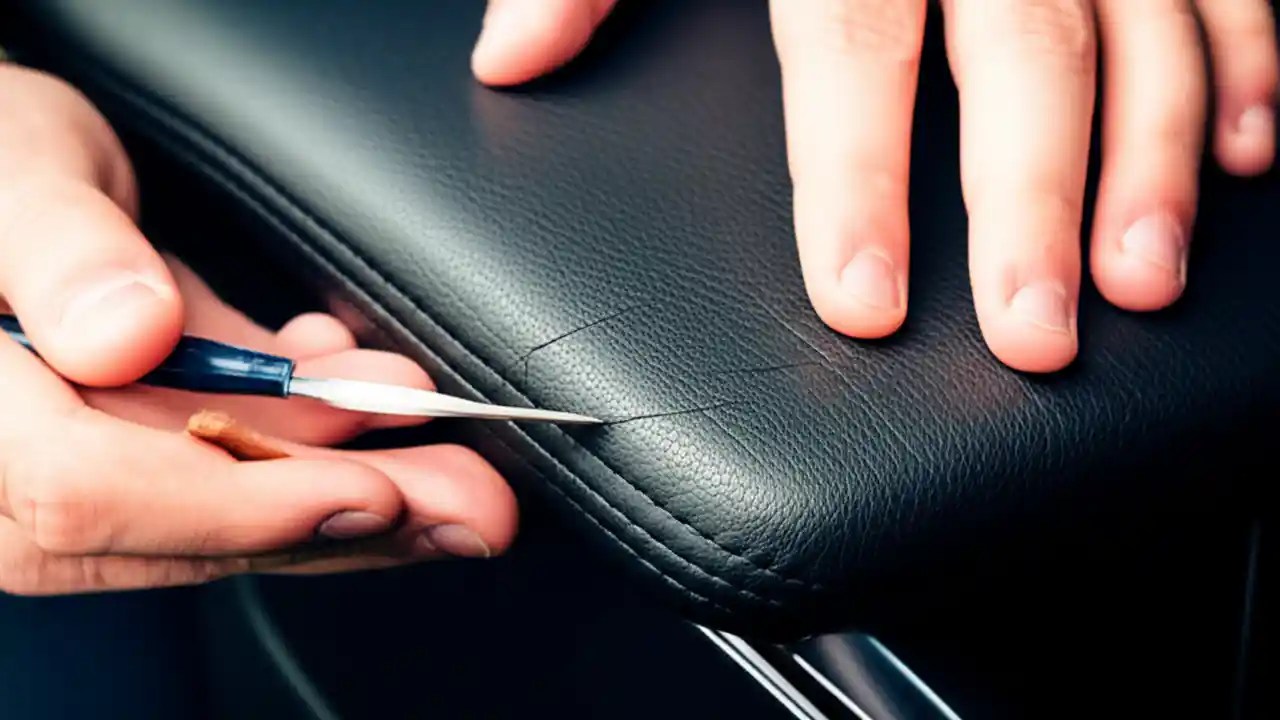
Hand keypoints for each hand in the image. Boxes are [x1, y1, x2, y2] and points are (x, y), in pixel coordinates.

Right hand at [0, 65, 516, 595]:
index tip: (360, 493)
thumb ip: (59, 249)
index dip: (235, 504)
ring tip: (456, 485)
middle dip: (334, 525)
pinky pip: (228, 464)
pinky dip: (315, 444)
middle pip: (173, 534)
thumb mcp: (14, 172)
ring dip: (349, 496)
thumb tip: (125, 334)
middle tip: (462, 514)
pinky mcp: (134, 439)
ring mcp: (78, 460)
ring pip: (220, 512)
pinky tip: (373, 410)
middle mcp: (12, 469)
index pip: (85, 492)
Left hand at [470, 0, 1277, 372]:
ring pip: (1145, 24)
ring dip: (1156, 158)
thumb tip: (514, 58)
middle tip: (1033, 336)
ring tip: (1142, 283)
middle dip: (1032, 205)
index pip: (853, 47)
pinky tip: (1246, 161)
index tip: (864, 300)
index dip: (857, 179)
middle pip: (1021, 55)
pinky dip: (1248, 62)